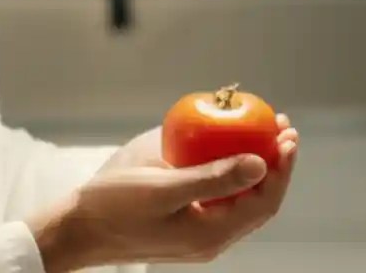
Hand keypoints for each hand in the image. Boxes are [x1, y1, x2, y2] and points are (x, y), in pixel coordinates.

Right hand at [30, 115, 299, 271]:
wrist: (75, 229)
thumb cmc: (114, 206)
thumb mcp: (163, 187)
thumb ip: (214, 178)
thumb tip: (261, 165)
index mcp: (211, 234)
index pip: (265, 201)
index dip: (282, 168)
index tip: (289, 135)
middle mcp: (211, 238)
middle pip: (258, 200)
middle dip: (275, 163)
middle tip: (283, 127)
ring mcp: (197, 233)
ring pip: (240, 198)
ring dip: (255, 164)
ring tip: (262, 131)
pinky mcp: (183, 222)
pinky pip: (219, 196)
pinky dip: (230, 170)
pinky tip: (225, 145)